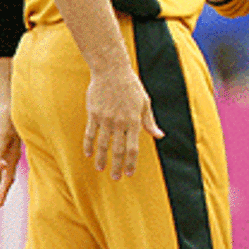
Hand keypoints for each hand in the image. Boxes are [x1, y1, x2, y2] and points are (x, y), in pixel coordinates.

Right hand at [84, 64, 163, 180]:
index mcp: (134, 120)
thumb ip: (150, 122)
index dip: (131, 162)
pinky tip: (88, 154)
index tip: (129, 173)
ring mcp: (105, 119)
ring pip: (103, 144)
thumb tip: (160, 136)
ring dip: (102, 159)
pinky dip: (89, 145)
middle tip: (116, 178)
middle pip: (118, 150)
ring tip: (101, 169)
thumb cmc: (131, 86)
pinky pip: (90, 134)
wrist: (112, 70)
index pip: (133, 147)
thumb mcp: (144, 102)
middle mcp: (120, 122)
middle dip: (117, 166)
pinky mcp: (94, 114)